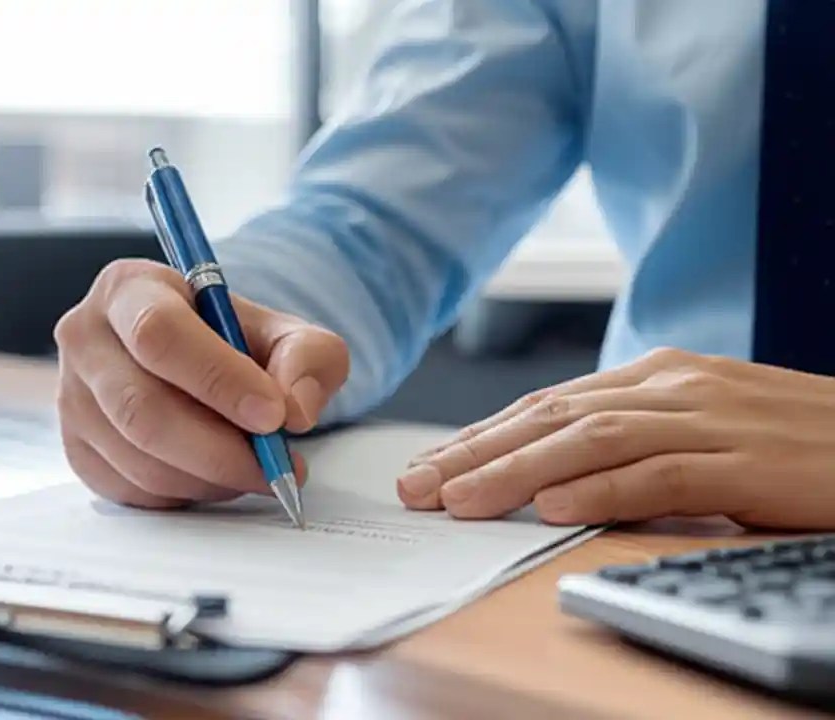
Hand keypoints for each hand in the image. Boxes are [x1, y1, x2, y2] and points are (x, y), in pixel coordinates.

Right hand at [54, 259, 349, 508]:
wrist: (197, 364)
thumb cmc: (233, 342)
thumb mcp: (284, 332)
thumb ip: (307, 357)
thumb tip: (294, 410)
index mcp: (128, 288)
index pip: (158, 333)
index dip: (217, 379)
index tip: (272, 415)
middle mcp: (85, 338)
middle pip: (140, 408)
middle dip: (219, 449)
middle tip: (275, 466)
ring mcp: (72, 398)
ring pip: (138, 457)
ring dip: (209, 477)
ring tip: (253, 469)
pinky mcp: (76, 449)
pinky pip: (130, 489)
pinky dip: (186, 494)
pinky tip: (216, 475)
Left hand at [397, 347, 834, 529]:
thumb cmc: (794, 441)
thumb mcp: (702, 425)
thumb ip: (634, 438)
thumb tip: (554, 473)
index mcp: (658, 374)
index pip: (548, 404)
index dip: (481, 435)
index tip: (429, 464)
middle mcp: (674, 386)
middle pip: (552, 418)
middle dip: (475, 452)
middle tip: (416, 485)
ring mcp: (710, 419)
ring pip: (590, 441)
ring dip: (516, 472)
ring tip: (459, 500)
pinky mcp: (746, 462)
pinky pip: (662, 473)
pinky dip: (603, 491)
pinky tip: (554, 508)